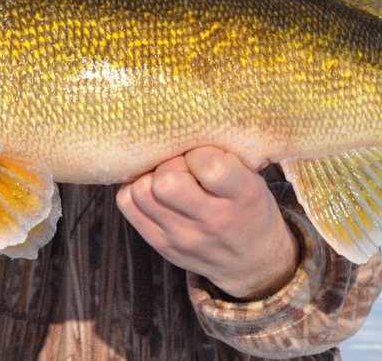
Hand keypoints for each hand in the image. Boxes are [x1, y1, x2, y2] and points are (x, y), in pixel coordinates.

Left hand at [116, 146, 298, 299]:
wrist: (251, 261)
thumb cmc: (249, 207)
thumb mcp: (253, 178)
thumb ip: (226, 153)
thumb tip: (184, 120)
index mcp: (243, 197)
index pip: (209, 165)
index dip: (200, 151)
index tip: (204, 154)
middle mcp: (212, 221)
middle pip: (166, 182)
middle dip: (171, 163)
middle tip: (183, 164)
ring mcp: (182, 236)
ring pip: (141, 190)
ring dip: (151, 175)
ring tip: (169, 176)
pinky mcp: (161, 243)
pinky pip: (128, 204)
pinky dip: (137, 189)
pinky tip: (156, 190)